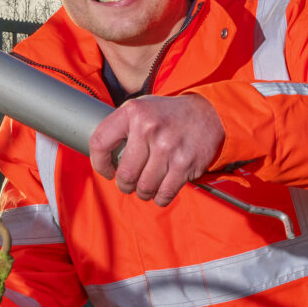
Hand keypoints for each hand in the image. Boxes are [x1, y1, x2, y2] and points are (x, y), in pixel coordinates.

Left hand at [90, 93, 223, 204]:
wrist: (208, 113)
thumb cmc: (167, 115)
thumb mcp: (141, 108)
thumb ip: (120, 127)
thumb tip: (101, 157)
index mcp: (133, 112)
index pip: (99, 143)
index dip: (99, 164)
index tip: (107, 171)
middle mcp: (149, 128)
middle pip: (125, 174)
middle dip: (124, 185)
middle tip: (129, 184)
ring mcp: (168, 147)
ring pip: (144, 187)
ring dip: (143, 192)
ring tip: (145, 187)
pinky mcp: (184, 164)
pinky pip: (164, 194)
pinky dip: (160, 198)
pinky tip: (159, 192)